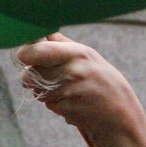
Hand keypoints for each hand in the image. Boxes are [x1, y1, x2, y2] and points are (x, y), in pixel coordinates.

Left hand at [14, 32, 145, 146]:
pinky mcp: (66, 110)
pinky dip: (54, 103)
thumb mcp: (89, 56)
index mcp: (77, 53)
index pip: (36, 50)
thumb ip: (62, 44)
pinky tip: (70, 100)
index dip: (25, 53)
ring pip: (36, 90)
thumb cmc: (103, 81)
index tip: (24, 54)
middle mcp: (71, 71)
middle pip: (30, 72)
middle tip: (40, 75)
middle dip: (30, 75)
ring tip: (63, 88)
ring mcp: (68, 93)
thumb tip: (40, 32)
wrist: (121, 114)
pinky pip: (48, 104)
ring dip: (42, 90)